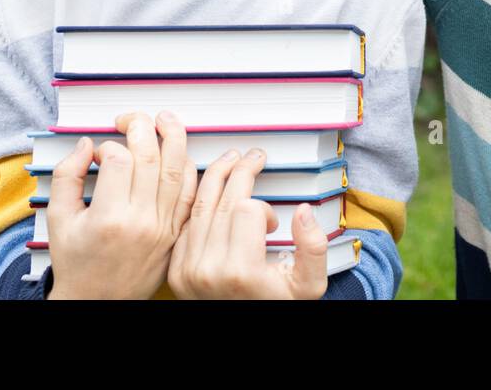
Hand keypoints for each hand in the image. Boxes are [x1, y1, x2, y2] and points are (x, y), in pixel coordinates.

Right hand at [46, 111, 196, 298]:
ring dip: (174, 138)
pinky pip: (190, 193)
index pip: (119, 161)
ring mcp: (163, 228)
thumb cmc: (75, 261)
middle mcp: (142, 222)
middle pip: (151, 158)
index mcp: (109, 218)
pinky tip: (178, 152)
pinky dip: (187, 168)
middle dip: (142, 127)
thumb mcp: (58, 219)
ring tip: (164, 119)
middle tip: (130, 120)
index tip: (100, 152)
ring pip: (177, 171)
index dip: (109, 146)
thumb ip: (67, 176)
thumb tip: (88, 144)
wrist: (98, 301)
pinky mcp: (176, 233)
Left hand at [168, 148, 328, 299]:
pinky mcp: (176, 270)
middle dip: (241, 171)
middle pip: (222, 200)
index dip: (265, 210)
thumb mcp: (307, 286)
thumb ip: (314, 248)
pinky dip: (197, 201)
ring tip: (231, 162)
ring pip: (199, 205)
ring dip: (216, 177)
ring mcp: (188, 270)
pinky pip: (185, 223)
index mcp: (240, 271)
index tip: (271, 224)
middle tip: (254, 158)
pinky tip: (210, 187)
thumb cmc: (272, 308)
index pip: (247, 209)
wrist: (238, 332)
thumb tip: (304, 213)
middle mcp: (208, 269)